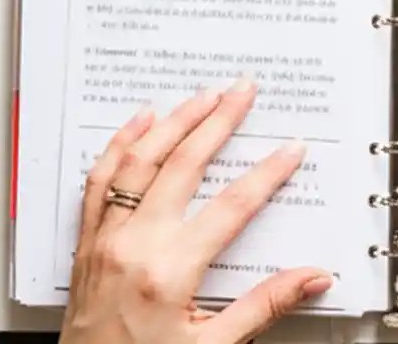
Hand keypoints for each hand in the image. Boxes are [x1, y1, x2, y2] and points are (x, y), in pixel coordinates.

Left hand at [60, 79, 333, 343]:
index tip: (289, 150)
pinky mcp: (87, 242)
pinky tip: (139, 123)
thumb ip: (264, 306)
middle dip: (219, 121)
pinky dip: (120, 144)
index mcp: (170, 271)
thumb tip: (310, 279)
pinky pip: (99, 179)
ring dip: (173, 122)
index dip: (267, 174)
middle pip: (184, 165)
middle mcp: (134, 246)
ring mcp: (106, 239)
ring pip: (139, 161)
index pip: (232, 207)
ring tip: (201, 96)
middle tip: (242, 92)